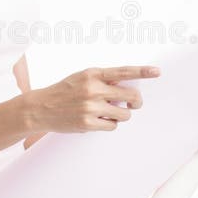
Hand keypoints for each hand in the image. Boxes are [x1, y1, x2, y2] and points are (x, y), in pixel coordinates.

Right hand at [23, 65, 160, 134]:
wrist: (40, 107)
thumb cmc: (64, 91)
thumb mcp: (82, 77)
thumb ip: (103, 79)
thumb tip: (127, 85)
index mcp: (93, 74)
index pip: (123, 71)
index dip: (142, 71)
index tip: (157, 72)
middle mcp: (93, 89)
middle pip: (131, 96)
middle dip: (135, 101)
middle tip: (133, 103)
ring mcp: (91, 107)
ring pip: (124, 114)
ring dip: (121, 114)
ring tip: (107, 112)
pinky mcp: (88, 123)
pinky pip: (112, 126)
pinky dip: (109, 124)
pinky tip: (97, 120)